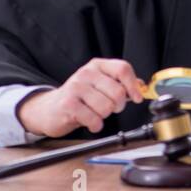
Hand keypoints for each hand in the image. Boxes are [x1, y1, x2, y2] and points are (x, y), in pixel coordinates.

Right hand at [17, 58, 145, 136]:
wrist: (48, 109)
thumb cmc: (79, 97)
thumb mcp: (100, 84)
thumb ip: (121, 84)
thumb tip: (142, 87)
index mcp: (97, 65)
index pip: (123, 69)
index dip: (133, 85)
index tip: (137, 98)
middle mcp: (86, 73)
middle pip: (118, 91)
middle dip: (118, 105)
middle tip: (110, 108)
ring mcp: (75, 88)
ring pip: (107, 107)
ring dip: (104, 116)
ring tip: (95, 113)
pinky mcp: (67, 104)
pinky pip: (93, 119)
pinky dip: (95, 125)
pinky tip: (89, 122)